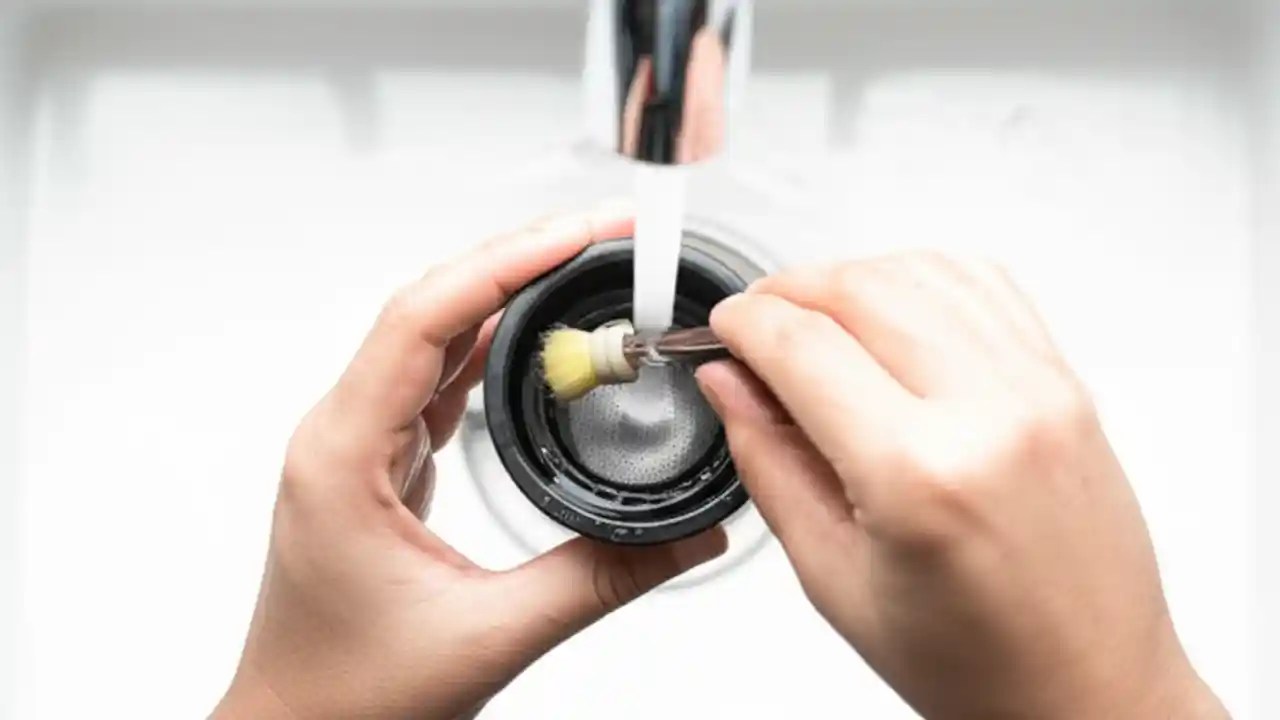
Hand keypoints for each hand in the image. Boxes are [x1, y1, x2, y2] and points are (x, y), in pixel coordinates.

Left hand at [214, 206, 726, 719]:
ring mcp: (358, 448)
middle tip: (599, 234)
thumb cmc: (349, 698)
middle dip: (517, 259)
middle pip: (429, 307)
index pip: (423, 320)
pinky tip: (535, 335)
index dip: (504, 264)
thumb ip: (598, 580)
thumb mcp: (488, 637)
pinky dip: (490, 346)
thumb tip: (688, 538)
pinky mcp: (381, 467)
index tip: (576, 234)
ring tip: (580, 263)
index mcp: (344, 455)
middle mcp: (342, 436)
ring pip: (432, 337)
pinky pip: (437, 381)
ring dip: (504, 294)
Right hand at [696, 254, 1226, 718]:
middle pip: (860, 287)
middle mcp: (990, 413)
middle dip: (788, 290)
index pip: (803, 345)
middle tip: (757, 326)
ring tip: (818, 320)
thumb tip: (729, 382)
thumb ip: (770, 463)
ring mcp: (1040, 389)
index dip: (743, 323)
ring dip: (851, 277)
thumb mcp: (834, 579)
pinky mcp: (1066, 383)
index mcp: (919, 475)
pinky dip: (923, 277)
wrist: (1087, 688)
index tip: (721, 330)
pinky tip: (893, 311)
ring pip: (921, 269)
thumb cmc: (974, 662)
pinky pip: (986, 284)